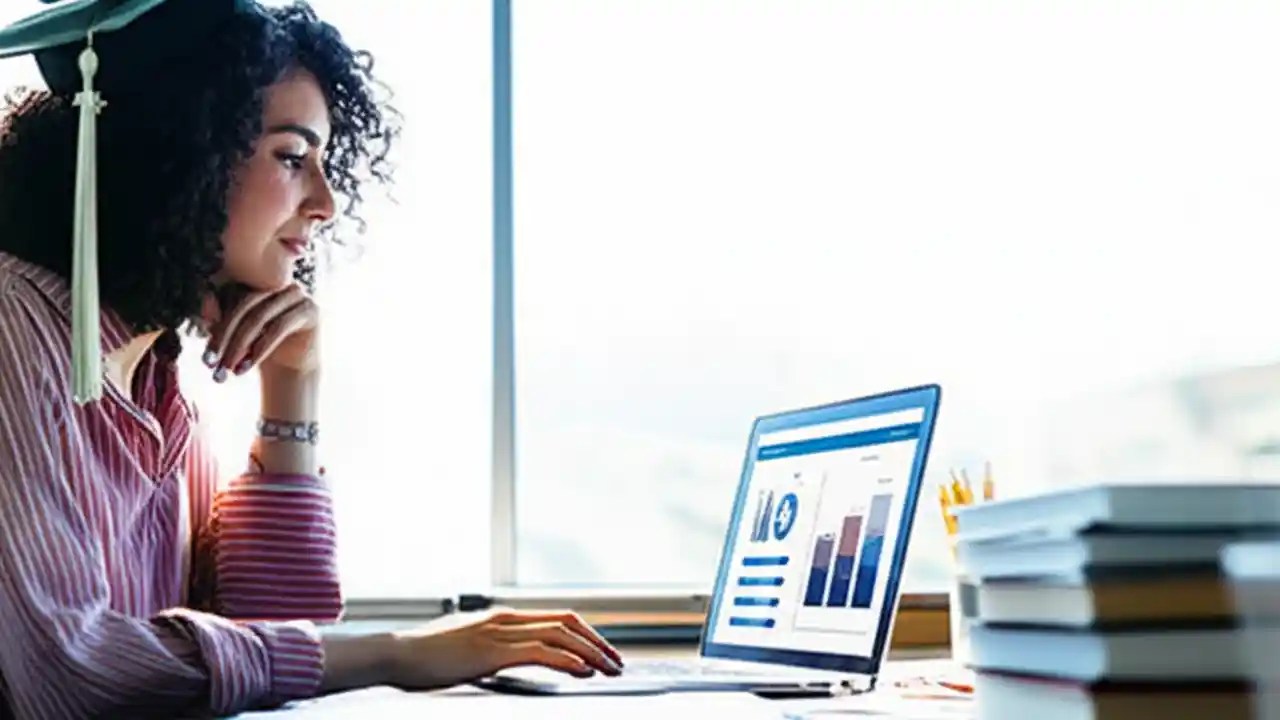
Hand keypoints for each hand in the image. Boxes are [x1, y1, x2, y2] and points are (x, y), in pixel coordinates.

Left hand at [201, 283, 319, 379]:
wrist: (292, 370)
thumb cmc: (259, 348)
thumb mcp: (233, 334)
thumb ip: (218, 319)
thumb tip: (205, 301)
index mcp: (257, 281)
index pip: (229, 297)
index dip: (215, 326)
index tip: (205, 357)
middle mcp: (278, 282)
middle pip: (244, 305)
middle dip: (226, 338)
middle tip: (213, 364)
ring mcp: (297, 294)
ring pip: (260, 317)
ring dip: (240, 346)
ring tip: (230, 370)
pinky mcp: (310, 309)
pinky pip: (279, 327)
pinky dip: (261, 348)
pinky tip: (248, 366)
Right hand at [386, 609, 624, 689]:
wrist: (397, 654)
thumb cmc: (426, 657)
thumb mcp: (467, 648)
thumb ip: (492, 649)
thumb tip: (509, 659)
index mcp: (503, 617)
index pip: (557, 618)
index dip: (586, 634)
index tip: (603, 652)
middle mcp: (506, 619)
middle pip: (567, 621)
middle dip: (597, 641)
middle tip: (617, 662)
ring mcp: (500, 632)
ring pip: (560, 634)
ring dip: (591, 652)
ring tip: (609, 669)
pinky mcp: (492, 651)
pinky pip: (540, 651)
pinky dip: (567, 660)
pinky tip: (582, 671)